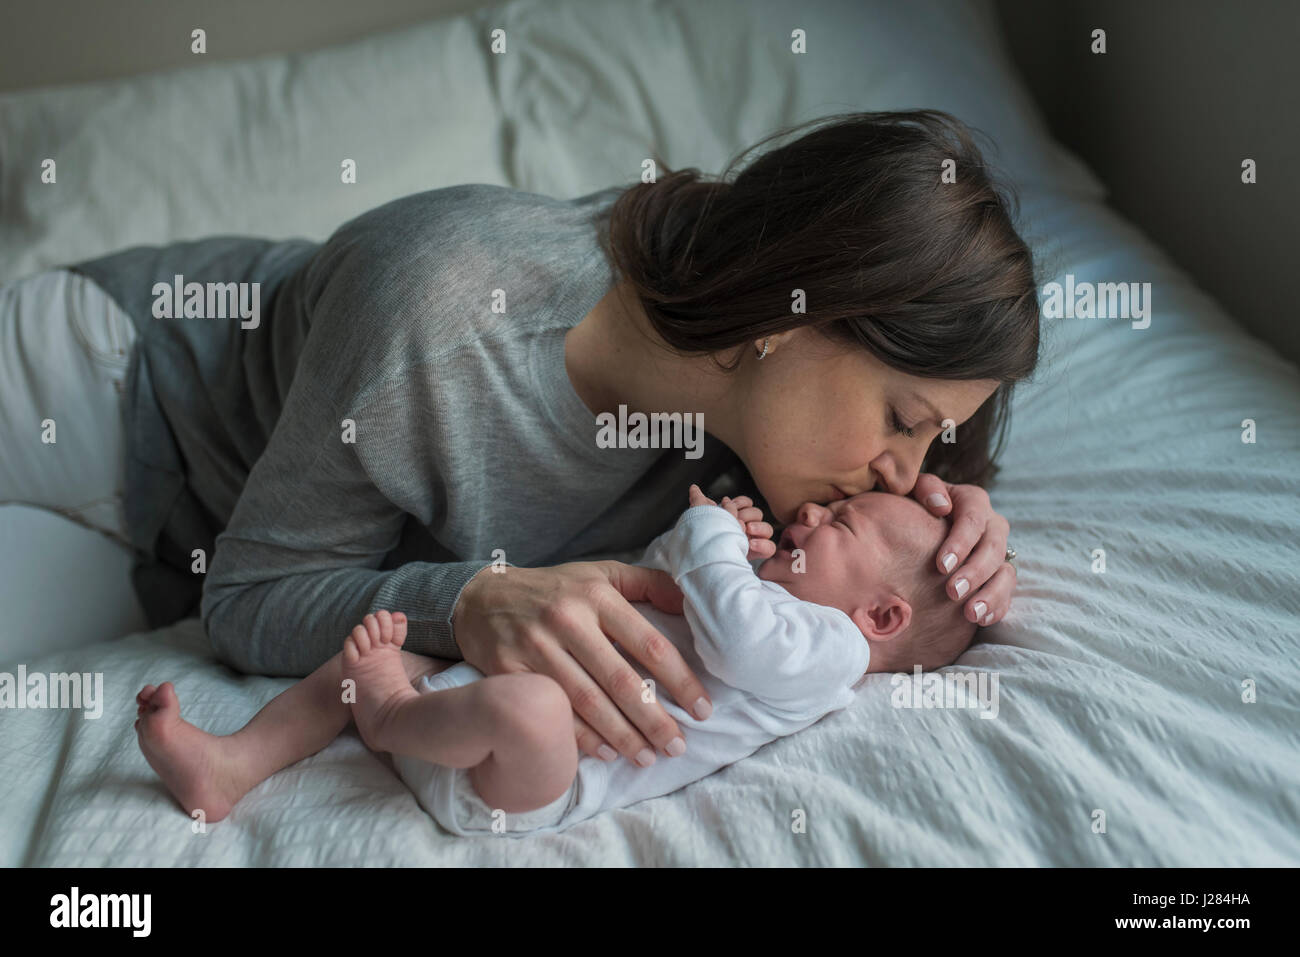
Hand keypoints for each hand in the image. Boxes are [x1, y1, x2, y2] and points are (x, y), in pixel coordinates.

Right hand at [451, 560, 712, 766]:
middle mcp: (567, 620)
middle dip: (654, 719)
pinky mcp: (509, 671)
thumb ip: (649, 584)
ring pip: (587, 702)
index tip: (702, 708)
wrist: (480, 598)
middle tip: (678, 745)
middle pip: (620, 680)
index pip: (648, 643)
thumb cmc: (555, 591)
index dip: (679, 679)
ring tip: (648, 757)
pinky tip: (607, 753)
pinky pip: (553, 711)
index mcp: (597, 596)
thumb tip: (691, 604)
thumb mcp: (601, 574)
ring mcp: (535, 646)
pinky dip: (581, 738)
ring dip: (622, 736)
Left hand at [688, 484, 775, 559]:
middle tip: (737, 520)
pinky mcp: (756, 554)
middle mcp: (745, 527)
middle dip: (748, 514)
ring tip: (746, 530)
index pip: (746, 503)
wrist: (703, 563)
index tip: (729, 504)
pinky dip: (763, 544)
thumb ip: (699, 503)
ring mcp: (753, 540)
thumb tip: (694, 488)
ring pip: (767, 528)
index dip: (741, 501)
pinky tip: (751, 544)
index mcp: (734, 517)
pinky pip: (770, 547)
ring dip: (759, 527)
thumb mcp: (700, 521)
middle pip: (757, 513)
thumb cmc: (703, 541)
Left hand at [910, 473, 1014, 626]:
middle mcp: (992, 525)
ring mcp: (999, 552)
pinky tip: (981, 619)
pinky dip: (997, 606)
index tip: (941, 566)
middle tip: (953, 593)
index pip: (974, 519)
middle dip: (974, 572)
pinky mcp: (999, 574)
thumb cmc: (914, 505)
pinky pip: (1007, 592)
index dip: (961, 543)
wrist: (921, 524)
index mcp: (973, 501)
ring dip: (991, 595)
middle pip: (992, 549)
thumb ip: (926, 489)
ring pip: (1005, 572)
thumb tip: (941, 505)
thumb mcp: (915, 489)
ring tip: (970, 614)